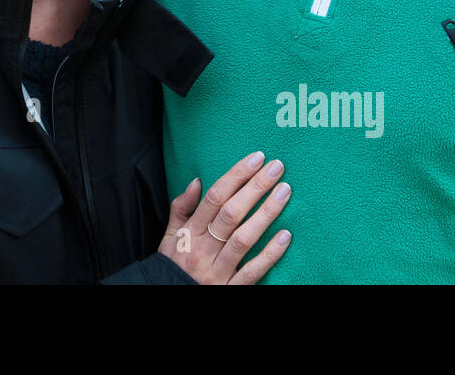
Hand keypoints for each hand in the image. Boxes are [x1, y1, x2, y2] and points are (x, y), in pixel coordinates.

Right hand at [157, 151, 291, 283]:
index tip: (256, 159)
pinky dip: (270, 253)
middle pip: (231, 213)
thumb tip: (197, 181)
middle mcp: (203, 249)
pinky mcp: (230, 289)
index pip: (214, 197)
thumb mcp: (169, 236)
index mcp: (189, 232)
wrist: (169, 296)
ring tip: (284, 191)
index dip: (236, 175)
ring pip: (243, 238)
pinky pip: (252, 271)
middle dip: (255, 187)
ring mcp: (217, 271)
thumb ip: (181, 208)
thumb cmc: (174, 264)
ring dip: (266, 213)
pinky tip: (286, 235)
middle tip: (276, 167)